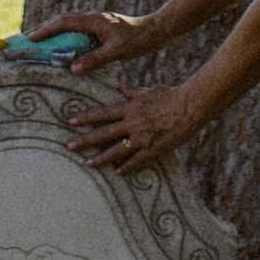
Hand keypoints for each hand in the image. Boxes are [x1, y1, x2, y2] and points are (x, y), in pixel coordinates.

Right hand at [28, 8, 149, 67]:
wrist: (156, 30)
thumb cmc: (137, 40)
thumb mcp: (116, 52)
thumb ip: (94, 59)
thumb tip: (72, 69)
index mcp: (93, 20)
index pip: (63, 23)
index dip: (45, 30)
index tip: (30, 39)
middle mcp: (91, 18)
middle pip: (61, 21)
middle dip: (43, 29)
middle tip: (26, 40)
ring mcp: (95, 22)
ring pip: (68, 25)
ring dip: (53, 32)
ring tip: (38, 43)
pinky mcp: (99, 28)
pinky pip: (76, 31)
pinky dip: (65, 37)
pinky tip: (62, 48)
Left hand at [67, 77, 201, 171]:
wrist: (191, 105)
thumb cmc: (170, 95)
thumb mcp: (148, 90)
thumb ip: (131, 92)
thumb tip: (119, 86)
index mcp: (130, 107)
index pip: (103, 113)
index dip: (87, 117)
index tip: (71, 120)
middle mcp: (132, 123)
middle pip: (104, 133)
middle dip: (85, 140)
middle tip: (69, 145)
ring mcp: (142, 137)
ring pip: (116, 150)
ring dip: (100, 158)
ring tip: (88, 163)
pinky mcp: (153, 148)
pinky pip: (137, 160)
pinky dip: (127, 167)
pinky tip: (118, 172)